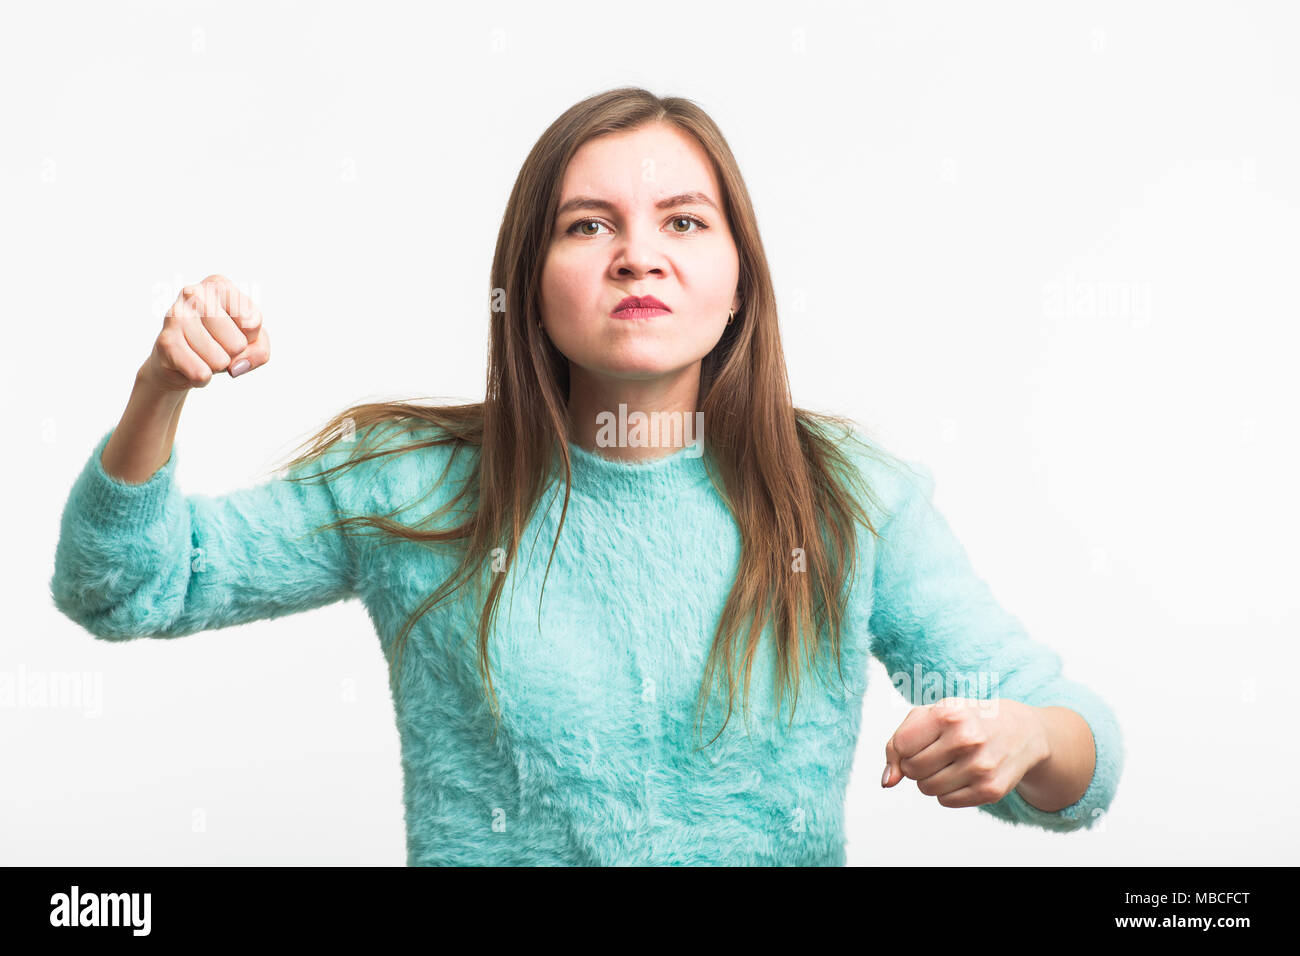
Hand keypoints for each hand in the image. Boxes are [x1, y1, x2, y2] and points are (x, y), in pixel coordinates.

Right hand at [140, 274, 268, 391]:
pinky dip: (201, 378)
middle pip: (238, 344)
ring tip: (201, 353)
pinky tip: (189, 364)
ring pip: (220, 361)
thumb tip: (236, 366)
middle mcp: (194, 293)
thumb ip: (260, 351)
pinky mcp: (166, 341)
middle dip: (231, 354)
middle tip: (215, 345)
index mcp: (219, 285)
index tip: (231, 330)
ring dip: (215, 366)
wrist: (179, 362)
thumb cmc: (220, 343)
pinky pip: (201, 374)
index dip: (248, 336)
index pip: (252, 323)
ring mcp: (177, 315)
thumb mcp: (252, 343)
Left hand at [881, 697, 1048, 808]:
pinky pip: (946, 801)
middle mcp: (966, 739)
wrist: (1021, 730)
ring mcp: (981, 766)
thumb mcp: (931, 716)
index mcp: (948, 714)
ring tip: (950, 762)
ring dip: (931, 779)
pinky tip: (964, 774)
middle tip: (937, 752)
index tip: (920, 739)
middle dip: (916, 764)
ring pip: (926, 788)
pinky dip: (948, 791)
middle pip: (912, 769)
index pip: (901, 745)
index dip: (904, 747)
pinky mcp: (991, 790)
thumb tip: (887, 781)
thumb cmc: (966, 720)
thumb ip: (898, 744)